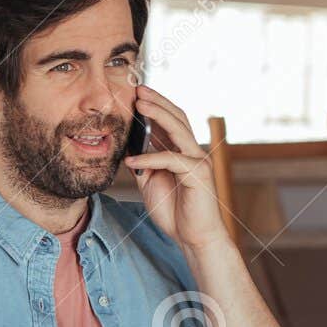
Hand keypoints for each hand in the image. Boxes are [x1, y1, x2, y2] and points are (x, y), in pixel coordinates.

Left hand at [125, 84, 232, 250]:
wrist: (194, 237)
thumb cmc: (174, 210)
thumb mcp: (151, 182)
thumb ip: (143, 163)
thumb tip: (127, 147)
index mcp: (183, 151)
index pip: (171, 120)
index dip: (156, 105)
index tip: (136, 92)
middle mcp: (193, 151)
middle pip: (176, 118)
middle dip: (156, 102)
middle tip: (137, 89)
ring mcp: (199, 161)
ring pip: (178, 130)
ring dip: (157, 115)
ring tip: (138, 105)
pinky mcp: (198, 175)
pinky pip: (171, 160)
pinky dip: (149, 157)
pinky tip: (131, 159)